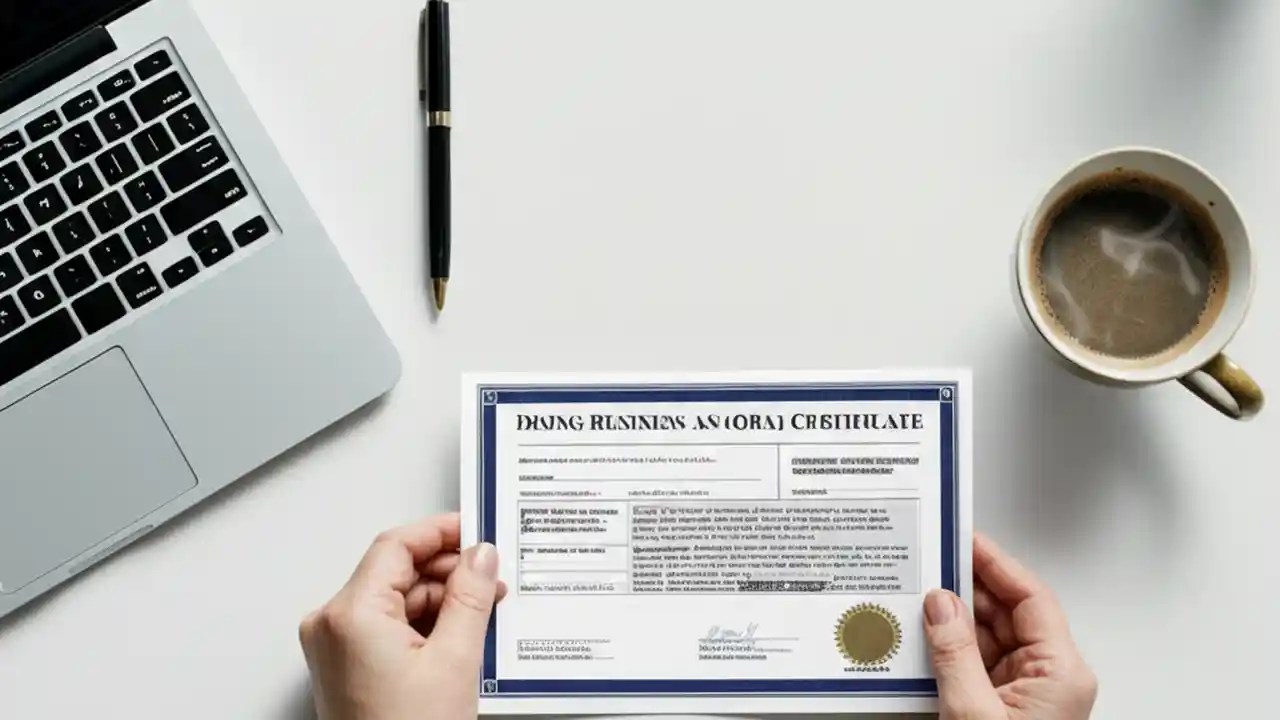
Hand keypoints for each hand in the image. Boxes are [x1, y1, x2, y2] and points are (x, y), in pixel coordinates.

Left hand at [299, 513, 507, 719]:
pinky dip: (424, 625)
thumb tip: (479, 557)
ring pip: (395, 600)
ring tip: (482, 613)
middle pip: (396, 572)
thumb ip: (469, 597)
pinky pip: (387, 626)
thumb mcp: (454, 661)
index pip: (397, 546)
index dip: (441, 532)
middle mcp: (332, 625)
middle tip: (490, 577)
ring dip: (440, 600)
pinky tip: (459, 636)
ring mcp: (335, 647)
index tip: (476, 531)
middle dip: (448, 572)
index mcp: (350, 614)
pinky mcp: (346, 667)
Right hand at [923, 533, 1096, 719]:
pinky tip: (922, 642)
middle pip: (1006, 613)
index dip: (995, 563)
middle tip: (929, 569)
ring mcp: (1026, 691)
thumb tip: (940, 604)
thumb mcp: (973, 713)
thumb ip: (954, 654)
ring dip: (951, 623)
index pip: (1030, 597)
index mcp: (1060, 672)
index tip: (964, 540)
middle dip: (964, 591)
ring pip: (987, 637)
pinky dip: (948, 650)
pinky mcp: (1004, 704)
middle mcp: (1049, 677)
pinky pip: (975, 663)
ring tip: (916, 607)